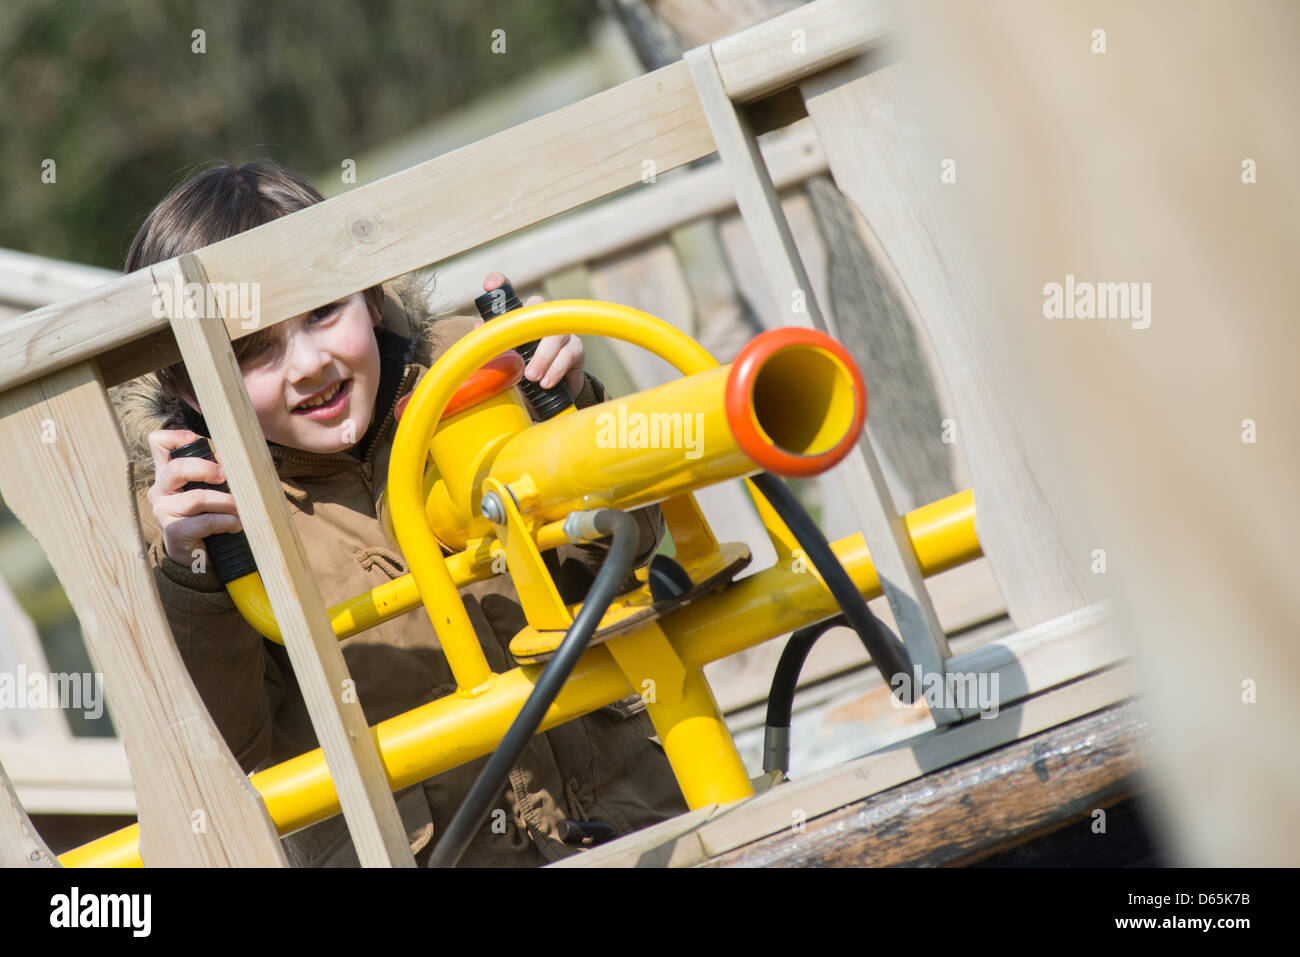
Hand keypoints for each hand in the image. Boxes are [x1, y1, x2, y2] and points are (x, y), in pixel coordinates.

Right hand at [146, 429, 241, 566]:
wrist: (195, 555)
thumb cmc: (204, 515)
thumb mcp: (206, 489)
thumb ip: (213, 472)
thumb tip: (231, 460)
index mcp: (167, 474)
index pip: (158, 442)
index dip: (177, 436)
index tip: (197, 440)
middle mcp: (160, 489)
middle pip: (178, 468)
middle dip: (207, 469)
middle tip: (226, 476)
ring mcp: (163, 510)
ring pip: (196, 497)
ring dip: (225, 501)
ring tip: (240, 507)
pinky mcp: (173, 531)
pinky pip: (205, 521)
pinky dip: (226, 521)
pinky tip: (236, 524)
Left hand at [482, 272, 584, 393]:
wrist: (550, 397)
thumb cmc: (523, 374)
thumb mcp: (504, 363)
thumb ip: (492, 346)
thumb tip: (478, 329)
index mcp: (520, 320)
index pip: (509, 294)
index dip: (500, 284)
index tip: (489, 285)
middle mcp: (541, 319)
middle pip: (538, 306)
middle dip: (527, 327)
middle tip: (515, 351)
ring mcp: (560, 331)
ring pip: (555, 333)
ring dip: (542, 357)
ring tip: (531, 377)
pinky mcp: (576, 348)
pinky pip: (569, 353)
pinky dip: (556, 369)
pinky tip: (546, 383)